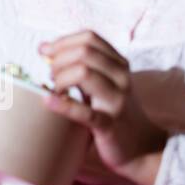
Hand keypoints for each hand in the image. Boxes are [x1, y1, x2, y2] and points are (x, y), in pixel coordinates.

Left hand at [40, 32, 166, 184]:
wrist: (139, 146)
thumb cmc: (112, 109)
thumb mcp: (100, 81)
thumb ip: (77, 64)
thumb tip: (44, 48)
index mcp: (119, 64)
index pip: (89, 37)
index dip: (63, 41)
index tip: (45, 51)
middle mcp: (121, 78)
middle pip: (84, 52)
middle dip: (59, 59)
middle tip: (51, 75)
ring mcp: (117, 101)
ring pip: (83, 72)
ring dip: (60, 78)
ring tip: (55, 89)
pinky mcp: (110, 124)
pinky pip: (85, 112)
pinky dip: (63, 104)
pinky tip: (47, 100)